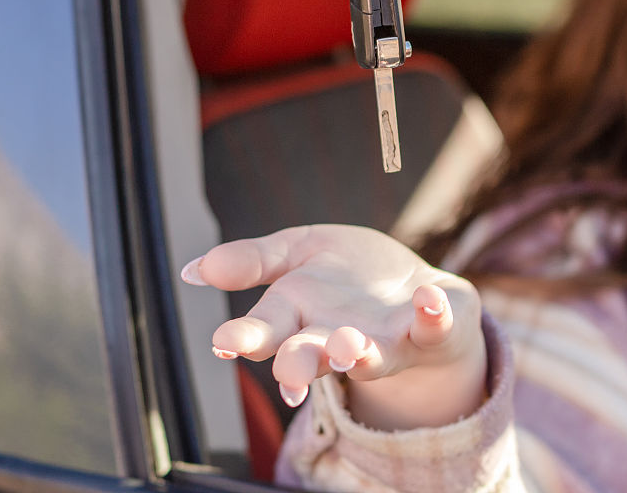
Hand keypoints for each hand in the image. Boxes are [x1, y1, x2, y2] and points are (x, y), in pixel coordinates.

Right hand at [181, 225, 486, 430]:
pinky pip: (433, 327)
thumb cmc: (351, 275)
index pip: (264, 330)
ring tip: (352, 346)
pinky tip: (428, 298)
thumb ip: (254, 261)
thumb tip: (193, 269)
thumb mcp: (299, 253)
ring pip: (368, 357)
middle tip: (290, 372)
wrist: (417, 288)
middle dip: (298, 364)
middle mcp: (336, 337)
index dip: (244, 337)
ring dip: (358, 354)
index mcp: (298, 317)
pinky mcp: (427, 330)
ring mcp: (384, 340)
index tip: (225, 342)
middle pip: (309, 357)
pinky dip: (432, 316)